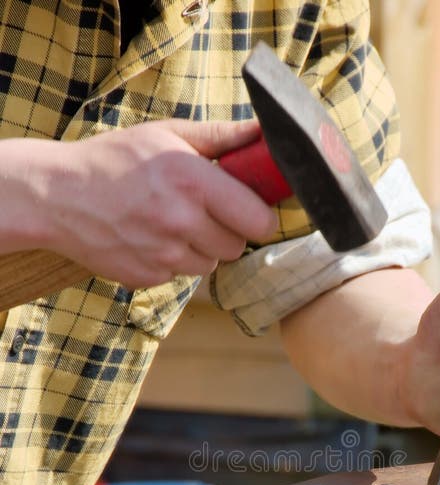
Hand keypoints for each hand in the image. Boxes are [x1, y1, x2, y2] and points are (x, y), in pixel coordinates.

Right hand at [1, 120, 277, 287]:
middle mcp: (181, 221)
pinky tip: (148, 238)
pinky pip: (179, 276)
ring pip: (210, 264)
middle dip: (228, 231)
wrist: (57, 196)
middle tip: (202, 211)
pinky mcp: (147, 277)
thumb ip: (221, 137)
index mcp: (193, 181)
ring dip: (199, 248)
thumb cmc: (115, 160)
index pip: (259, 221)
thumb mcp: (167, 134)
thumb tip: (264, 134)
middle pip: (237, 246)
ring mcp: (163, 255)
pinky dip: (171, 261)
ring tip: (168, 222)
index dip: (259, 216)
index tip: (250, 209)